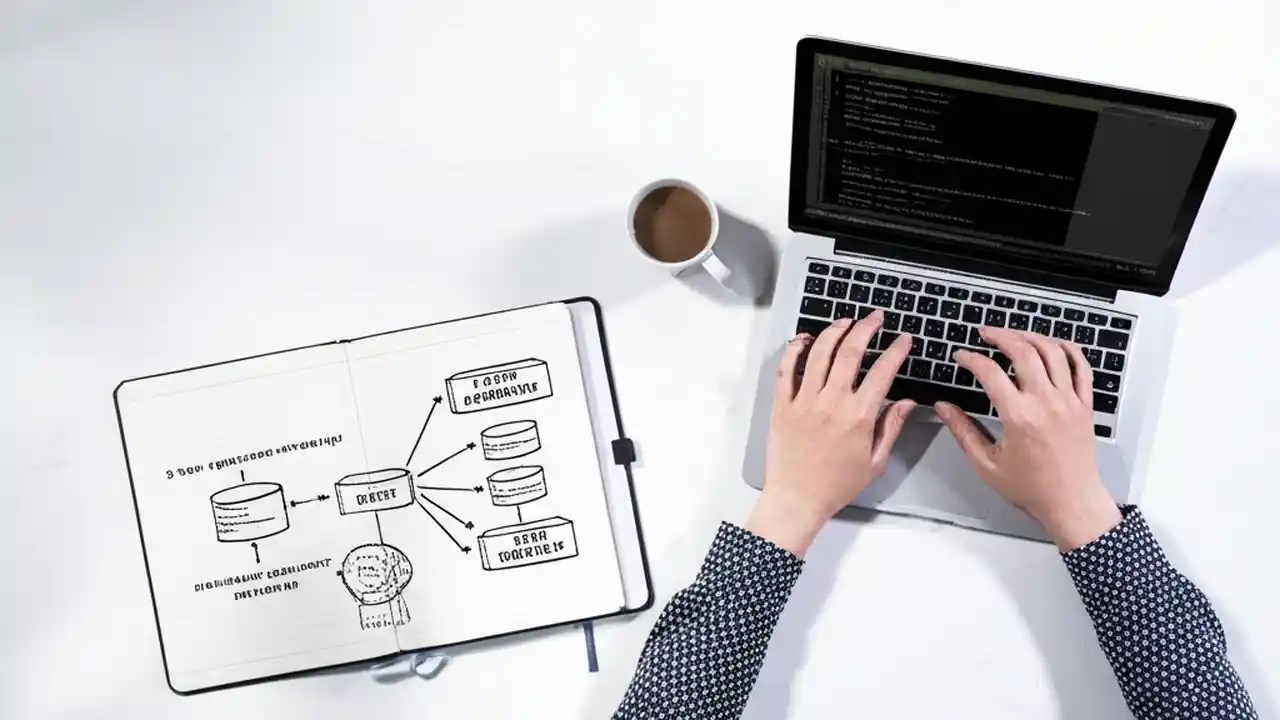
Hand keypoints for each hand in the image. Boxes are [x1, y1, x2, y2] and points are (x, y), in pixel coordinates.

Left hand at [747, 311, 916, 556]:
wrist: (797, 499)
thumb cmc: (836, 485)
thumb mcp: (875, 461)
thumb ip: (891, 427)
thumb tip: (907, 403)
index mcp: (858, 416)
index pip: (882, 372)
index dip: (896, 351)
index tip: (903, 339)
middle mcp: (831, 403)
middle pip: (850, 352)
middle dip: (866, 328)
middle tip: (874, 319)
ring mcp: (804, 401)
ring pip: (819, 353)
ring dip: (834, 331)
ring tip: (845, 321)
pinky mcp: (782, 405)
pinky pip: (786, 369)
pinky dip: (794, 349)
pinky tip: (803, 338)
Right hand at [935, 327, 1120, 549]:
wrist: (1071, 502)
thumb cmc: (1030, 488)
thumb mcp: (986, 464)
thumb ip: (962, 431)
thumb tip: (943, 408)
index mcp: (1019, 417)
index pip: (990, 373)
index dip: (971, 359)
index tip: (961, 356)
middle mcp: (1046, 402)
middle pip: (1024, 351)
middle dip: (1001, 335)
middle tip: (986, 333)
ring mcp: (1069, 401)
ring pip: (1053, 352)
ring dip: (1031, 336)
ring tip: (1015, 335)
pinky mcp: (1084, 405)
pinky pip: (1081, 366)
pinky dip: (1068, 349)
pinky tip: (1053, 344)